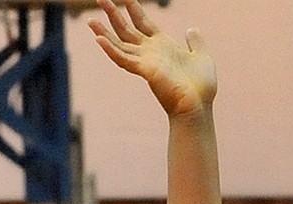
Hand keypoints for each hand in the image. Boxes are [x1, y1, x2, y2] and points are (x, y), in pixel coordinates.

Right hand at [89, 0, 215, 118]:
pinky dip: (111, 50)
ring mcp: (146, 61)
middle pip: (126, 29)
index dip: (134, 9)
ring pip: (120, 43)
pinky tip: (99, 40)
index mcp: (163, 45)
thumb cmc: (201, 86)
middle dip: (114, 14)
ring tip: (90, 20)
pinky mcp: (145, 70)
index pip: (143, 22)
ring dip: (104, 32)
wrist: (199, 105)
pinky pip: (124, 59)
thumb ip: (195, 42)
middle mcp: (150, 51)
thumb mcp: (201, 57)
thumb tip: (191, 28)